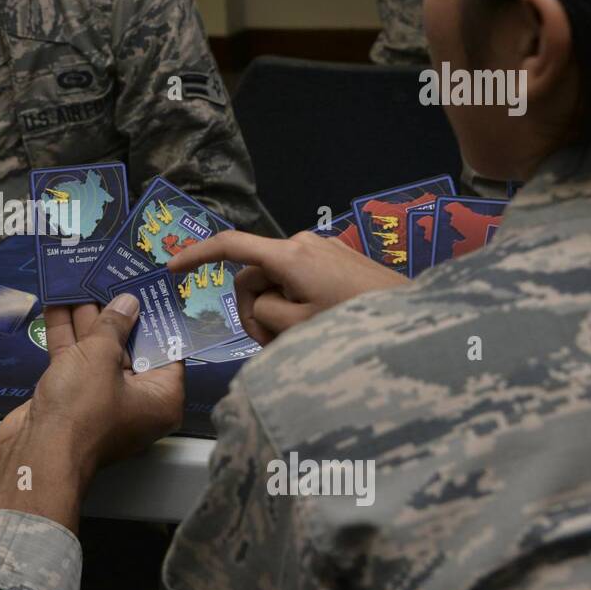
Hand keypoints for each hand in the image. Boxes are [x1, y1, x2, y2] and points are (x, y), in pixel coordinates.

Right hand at [0, 296, 184, 493]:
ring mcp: (101, 398)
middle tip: (112, 275)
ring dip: (86, 318)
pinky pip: (74, 359)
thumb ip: (114, 325)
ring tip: (81, 279)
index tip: (148, 287)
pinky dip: (65, 334)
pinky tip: (56, 302)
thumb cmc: (82, 409)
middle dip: (116, 311)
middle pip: (130, 346)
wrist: (38, 451)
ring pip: (97, 350)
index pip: (166, 348)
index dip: (155, 315)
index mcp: (160, 396)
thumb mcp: (101, 357)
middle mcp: (136, 399)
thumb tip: (128, 302)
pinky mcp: (72, 397)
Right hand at [168, 230, 407, 345]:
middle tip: (268, 346)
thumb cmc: (355, 325)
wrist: (419, 321)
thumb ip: (263, 312)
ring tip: (295, 344)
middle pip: (253, 275)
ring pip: (276, 282)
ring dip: (275, 312)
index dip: (196, 256)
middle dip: (252, 310)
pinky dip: (294, 305)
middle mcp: (303, 243)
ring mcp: (323, 251)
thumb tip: (262, 304)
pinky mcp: (338, 262)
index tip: (171, 270)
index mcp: (289, 255)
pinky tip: (312, 331)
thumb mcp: (296, 328)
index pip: (230, 246)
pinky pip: (299, 281)